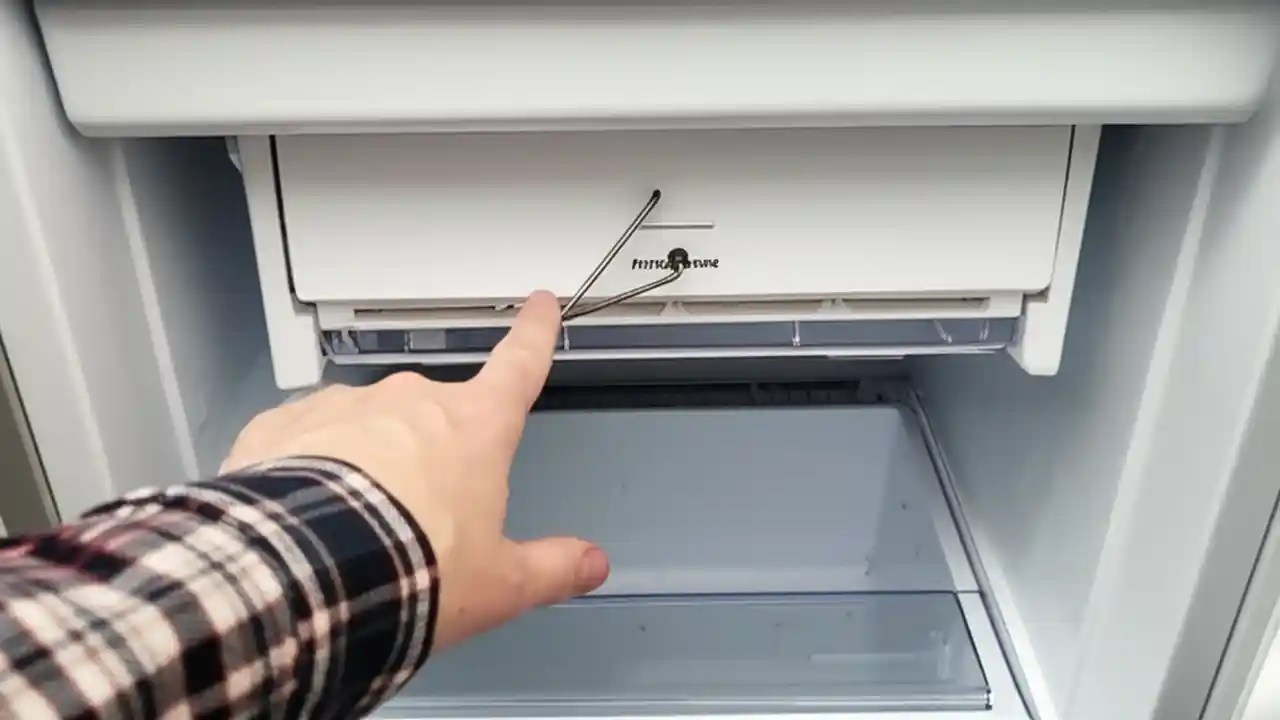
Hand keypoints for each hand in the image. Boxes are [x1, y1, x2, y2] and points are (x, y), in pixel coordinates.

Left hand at [220, 291, 608, 649]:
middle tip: (419, 519)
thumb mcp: (498, 584)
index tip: (540, 303)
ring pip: (368, 426)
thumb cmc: (416, 570)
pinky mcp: (282, 424)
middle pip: (436, 414)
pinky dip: (309, 467)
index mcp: (475, 426)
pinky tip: (305, 514)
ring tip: (355, 527)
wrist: (305, 573)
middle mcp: (411, 399)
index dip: (535, 333)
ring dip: (368, 461)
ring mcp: (344, 404)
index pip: (519, 366)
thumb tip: (593, 563)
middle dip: (432, 453)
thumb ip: (551, 568)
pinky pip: (305, 439)